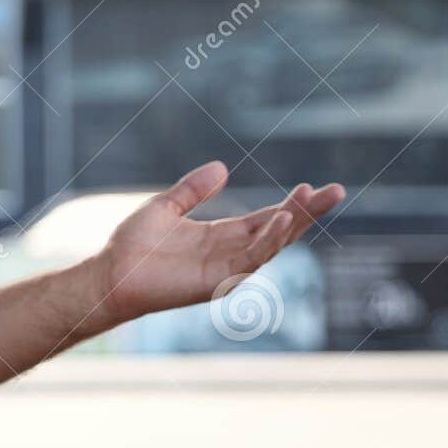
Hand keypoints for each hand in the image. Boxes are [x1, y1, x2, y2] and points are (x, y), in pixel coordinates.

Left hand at [89, 161, 343, 323]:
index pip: (267, 219)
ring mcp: (226, 269)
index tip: (313, 187)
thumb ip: (193, 189)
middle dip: (308, 212)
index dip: (291, 205)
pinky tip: (279, 218)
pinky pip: (250, 259)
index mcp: (221, 236)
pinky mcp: (216, 281)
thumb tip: (223, 166)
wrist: (110, 273)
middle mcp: (229, 253)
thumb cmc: (133, 245)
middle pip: (279, 230)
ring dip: (293, 222)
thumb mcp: (166, 206)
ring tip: (313, 197)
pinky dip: (267, 240)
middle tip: (337, 191)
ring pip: (271, 244)